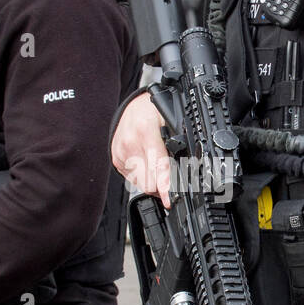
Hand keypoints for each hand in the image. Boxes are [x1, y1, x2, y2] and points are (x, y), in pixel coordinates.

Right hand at [110, 93, 171, 207]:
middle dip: (162, 185)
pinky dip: (143, 176)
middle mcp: (130, 144)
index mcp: (145, 131)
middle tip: (172, 180)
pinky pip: (133, 179)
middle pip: (148, 181)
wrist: (132, 106)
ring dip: (152, 181)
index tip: (168, 198)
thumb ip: (178, 143)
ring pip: (141, 183)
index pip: (158, 165)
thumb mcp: (171, 120)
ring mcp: (121, 153)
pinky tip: (147, 163)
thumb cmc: (152, 111)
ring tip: (159, 168)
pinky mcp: (116, 160)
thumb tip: (187, 167)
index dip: (165, 184)